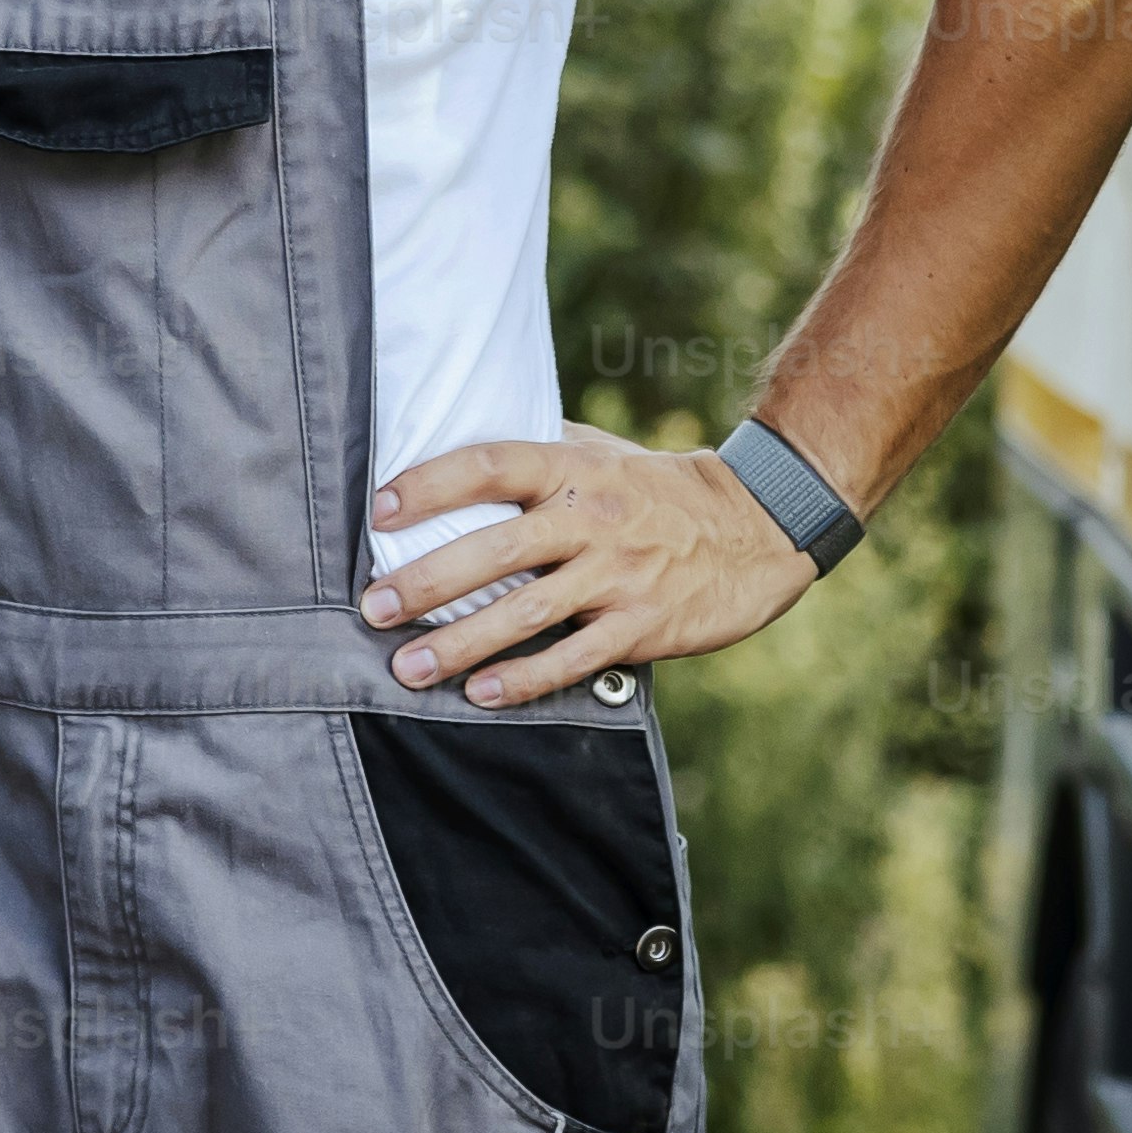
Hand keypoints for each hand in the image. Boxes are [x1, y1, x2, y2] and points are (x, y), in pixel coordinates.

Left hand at [355, 431, 824, 707]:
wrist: (758, 527)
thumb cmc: (661, 489)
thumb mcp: (603, 453)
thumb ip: (539, 452)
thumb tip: (459, 438)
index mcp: (574, 469)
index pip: (489, 465)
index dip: (430, 485)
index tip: (379, 509)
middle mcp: (592, 519)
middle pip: (496, 548)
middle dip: (427, 581)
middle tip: (373, 607)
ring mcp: (618, 575)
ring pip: (527, 612)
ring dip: (461, 642)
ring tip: (408, 666)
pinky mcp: (642, 625)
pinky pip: (574, 658)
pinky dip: (526, 679)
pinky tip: (483, 694)